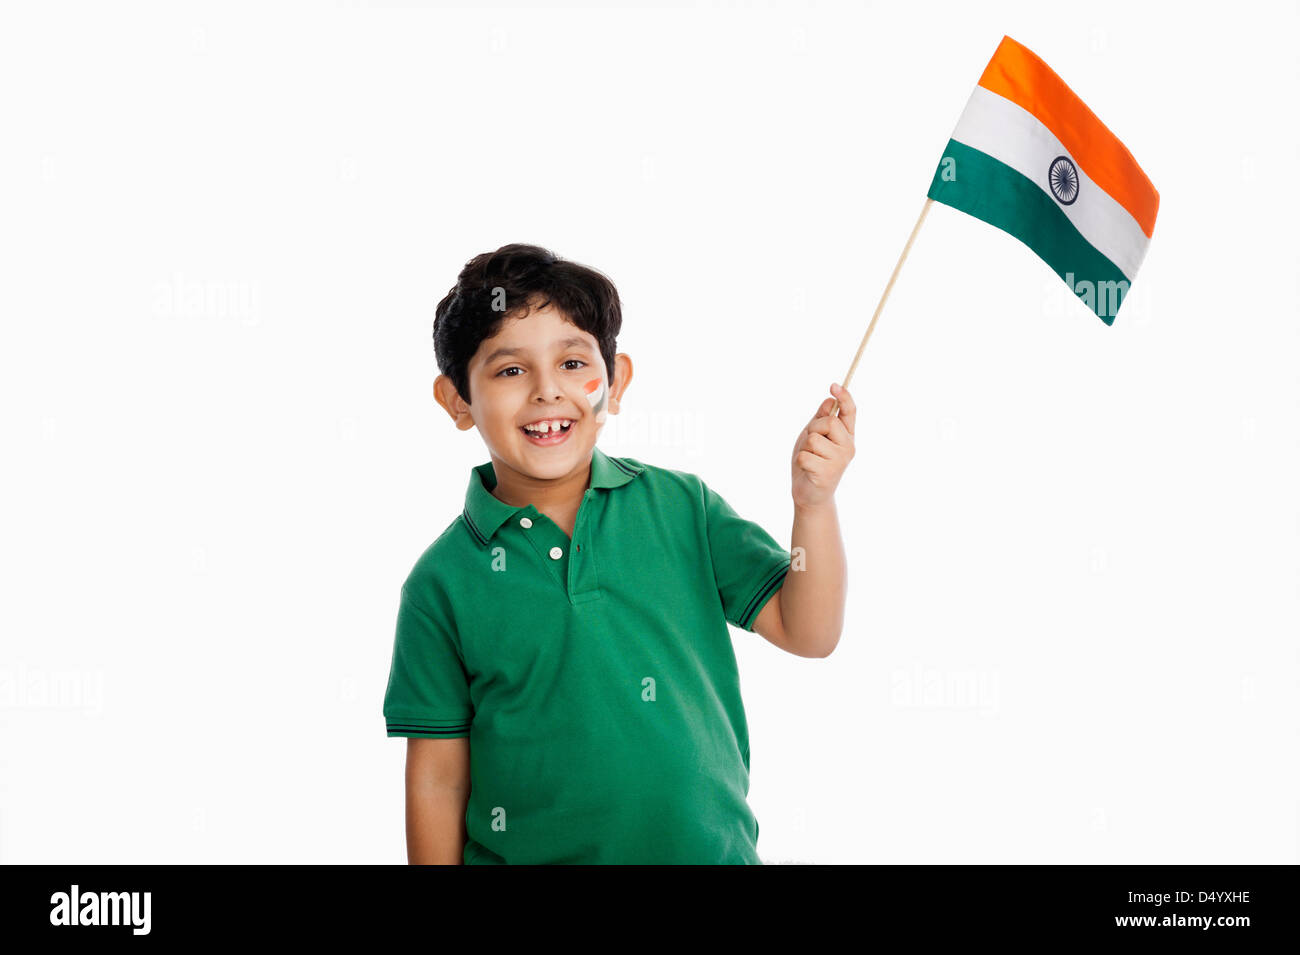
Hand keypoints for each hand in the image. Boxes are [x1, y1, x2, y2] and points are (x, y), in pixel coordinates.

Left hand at [791, 382, 855, 508]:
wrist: (809, 495)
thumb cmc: (811, 462)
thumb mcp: (814, 437)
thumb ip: (821, 420)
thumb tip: (829, 401)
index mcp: (846, 436)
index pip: (850, 412)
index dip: (844, 397)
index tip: (834, 385)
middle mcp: (848, 447)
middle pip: (829, 422)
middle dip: (813, 429)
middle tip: (811, 445)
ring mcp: (839, 461)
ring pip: (814, 439)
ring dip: (805, 448)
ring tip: (810, 459)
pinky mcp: (827, 473)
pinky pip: (805, 456)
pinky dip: (800, 461)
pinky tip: (808, 470)